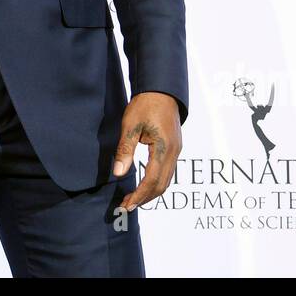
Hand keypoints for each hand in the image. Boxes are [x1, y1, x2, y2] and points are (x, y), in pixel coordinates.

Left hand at [112, 92, 182, 211]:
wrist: (162, 90)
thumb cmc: (145, 104)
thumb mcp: (130, 125)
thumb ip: (125, 150)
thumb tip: (118, 173)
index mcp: (163, 148)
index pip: (151, 180)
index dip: (139, 195)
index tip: (126, 205)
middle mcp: (174, 152)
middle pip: (161, 185)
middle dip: (144, 198)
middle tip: (127, 205)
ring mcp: (176, 151)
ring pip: (166, 180)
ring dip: (151, 192)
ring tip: (133, 199)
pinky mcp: (174, 148)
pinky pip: (168, 172)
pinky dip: (156, 182)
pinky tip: (145, 184)